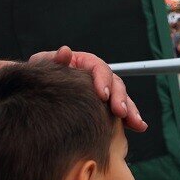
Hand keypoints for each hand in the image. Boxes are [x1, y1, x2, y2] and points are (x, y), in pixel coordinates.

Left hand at [28, 46, 146, 131]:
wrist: (39, 96)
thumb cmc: (43, 78)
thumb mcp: (43, 67)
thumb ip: (52, 60)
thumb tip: (65, 52)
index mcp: (85, 64)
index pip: (99, 68)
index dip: (103, 80)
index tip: (102, 95)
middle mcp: (99, 77)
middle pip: (115, 84)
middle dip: (120, 98)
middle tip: (119, 112)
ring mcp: (105, 93)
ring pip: (122, 99)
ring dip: (130, 110)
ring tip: (136, 123)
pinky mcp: (107, 108)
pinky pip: (122, 113)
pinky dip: (131, 119)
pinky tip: (139, 127)